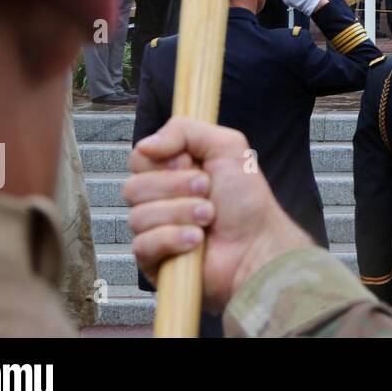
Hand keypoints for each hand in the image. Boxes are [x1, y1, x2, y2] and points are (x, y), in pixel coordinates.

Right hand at [124, 118, 314, 312]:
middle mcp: (158, 200)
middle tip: (206, 190)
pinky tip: (196, 241)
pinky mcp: (152, 261)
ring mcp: (153, 231)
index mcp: (170, 172)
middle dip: (176, 188)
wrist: (257, 244)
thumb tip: (146, 144)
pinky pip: (142, 245)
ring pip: (138, 217)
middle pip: (134, 187)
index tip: (190, 164)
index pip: (138, 158)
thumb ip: (185, 130)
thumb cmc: (246, 200)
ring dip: (181, 213)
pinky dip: (173, 239)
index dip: (162, 161)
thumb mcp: (227, 147)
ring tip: (209, 217)